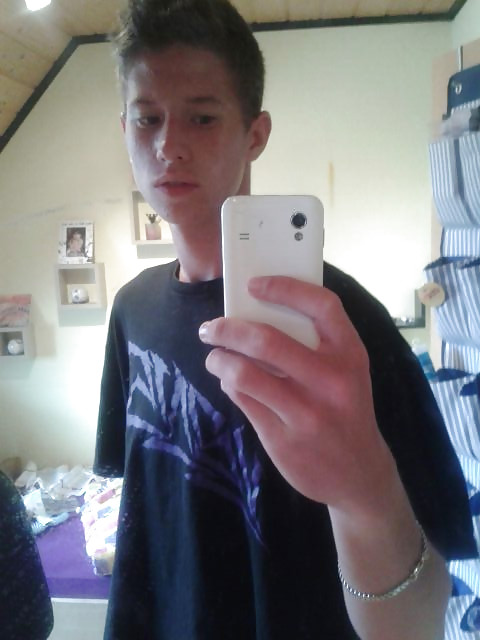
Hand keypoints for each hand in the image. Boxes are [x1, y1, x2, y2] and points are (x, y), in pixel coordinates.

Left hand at [199, 276, 395, 516]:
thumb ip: (316, 344)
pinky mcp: (282, 438)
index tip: (254, 285)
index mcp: (350, 355)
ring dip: (219, 359)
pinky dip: (229, 384)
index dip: (284, 288)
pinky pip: (242, 399)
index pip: (322, 306)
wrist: (359, 474)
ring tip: (214, 356)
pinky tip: (231, 381)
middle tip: (211, 327)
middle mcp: (331, 381)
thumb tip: (258, 314)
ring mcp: (306, 412)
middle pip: (267, 340)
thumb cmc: (347, 409)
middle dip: (228, 329)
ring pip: (244, 373)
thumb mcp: (348, 372)